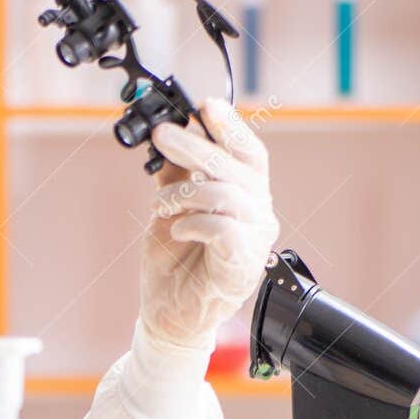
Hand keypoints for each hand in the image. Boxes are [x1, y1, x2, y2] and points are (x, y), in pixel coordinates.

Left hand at [137, 98, 279, 350]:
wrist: (167, 314)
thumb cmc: (174, 263)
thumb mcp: (169, 208)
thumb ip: (174, 174)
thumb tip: (167, 136)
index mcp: (246, 197)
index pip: (248, 153)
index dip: (230, 126)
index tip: (206, 104)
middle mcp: (259, 215)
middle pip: (235, 166)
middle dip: (195, 144)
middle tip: (162, 134)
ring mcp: (256, 241)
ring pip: (226, 194)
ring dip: (184, 193)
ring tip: (160, 206)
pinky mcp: (242, 265)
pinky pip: (223, 228)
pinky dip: (194, 223)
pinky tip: (177, 231)